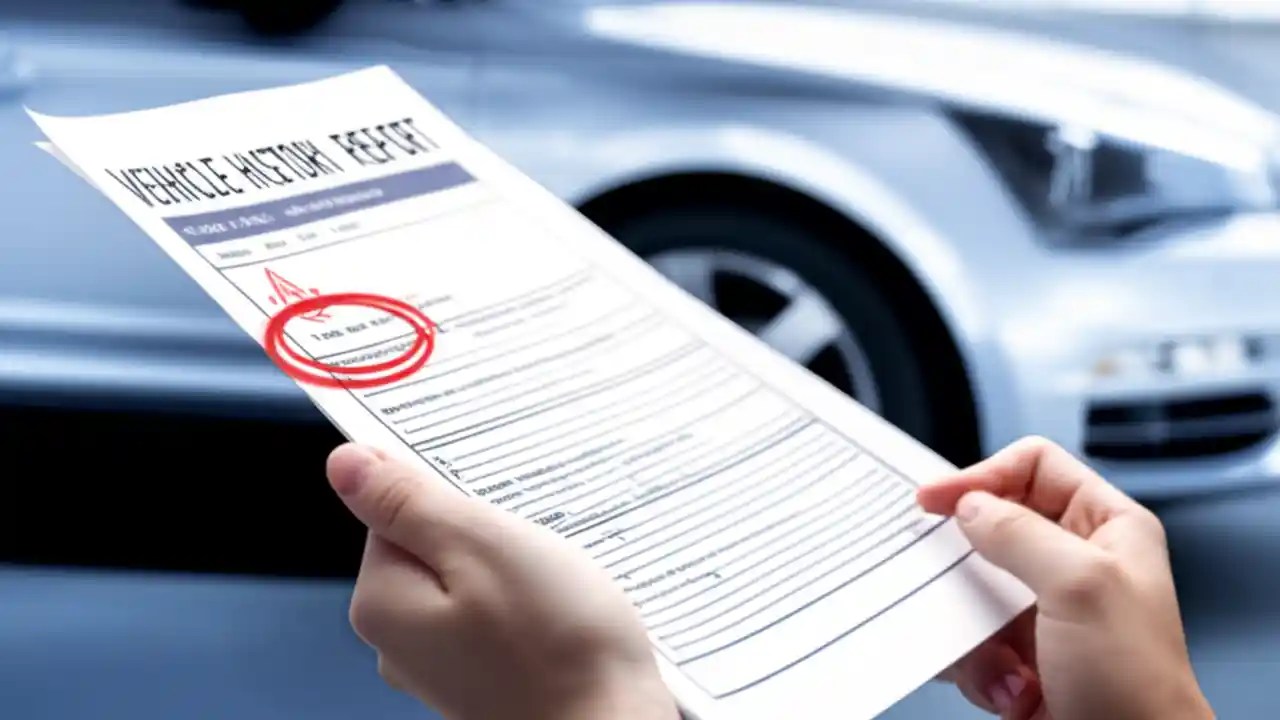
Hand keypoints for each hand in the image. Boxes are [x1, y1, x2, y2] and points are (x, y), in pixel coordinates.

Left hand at [326, 443, 679, 719]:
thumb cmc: (557, 649)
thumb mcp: (481, 546)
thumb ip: (408, 502)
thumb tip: (348, 463)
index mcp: (384, 601)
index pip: (395, 509)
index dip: (453, 498)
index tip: (496, 511)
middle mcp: (401, 641)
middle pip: (434, 545)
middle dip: (488, 534)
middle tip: (535, 549)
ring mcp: (445, 665)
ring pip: (474, 579)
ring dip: (516, 569)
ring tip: (557, 584)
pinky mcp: (486, 677)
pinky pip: (499, 615)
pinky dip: (530, 605)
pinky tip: (562, 614)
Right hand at [918, 437, 1214, 719]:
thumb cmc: (1137, 687)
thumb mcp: (1079, 586)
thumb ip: (1018, 533)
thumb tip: (969, 505)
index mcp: (1107, 528)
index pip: (1034, 467)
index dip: (984, 476)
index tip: (936, 500)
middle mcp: (1075, 563)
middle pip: (992, 526)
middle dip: (965, 561)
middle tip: (939, 570)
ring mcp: (1045, 610)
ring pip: (970, 586)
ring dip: (972, 627)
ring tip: (1000, 657)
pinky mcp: (1020, 654)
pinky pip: (968, 638)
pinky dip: (977, 666)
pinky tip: (1010, 689)